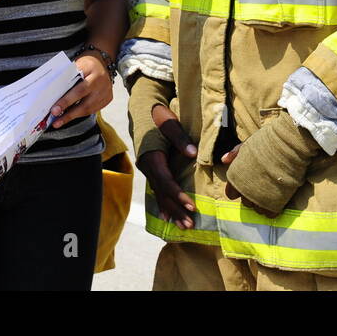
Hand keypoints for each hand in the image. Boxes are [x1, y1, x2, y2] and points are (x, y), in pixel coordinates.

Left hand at [51, 52, 113, 127]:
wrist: (102, 63)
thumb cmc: (85, 65)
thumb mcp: (76, 65)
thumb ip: (67, 78)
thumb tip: (52, 96)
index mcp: (92, 71)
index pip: (78, 89)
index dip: (66, 100)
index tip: (54, 109)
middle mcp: (101, 82)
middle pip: (85, 102)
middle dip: (68, 113)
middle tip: (55, 121)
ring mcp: (106, 91)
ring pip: (89, 109)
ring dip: (73, 116)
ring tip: (59, 122)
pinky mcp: (108, 98)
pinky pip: (93, 110)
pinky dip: (80, 114)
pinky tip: (70, 116)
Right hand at [135, 102, 197, 228]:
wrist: (143, 109)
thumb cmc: (158, 115)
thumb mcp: (169, 122)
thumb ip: (180, 138)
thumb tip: (193, 153)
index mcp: (152, 158)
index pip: (166, 182)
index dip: (178, 196)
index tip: (191, 207)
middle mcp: (147, 167)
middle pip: (162, 194)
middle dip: (176, 210)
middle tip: (190, 225)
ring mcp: (147, 170)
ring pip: (159, 195)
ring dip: (172, 211)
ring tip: (183, 226)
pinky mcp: (151, 170)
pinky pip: (157, 191)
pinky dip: (163, 204)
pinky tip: (166, 217)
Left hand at [221, 144, 278, 217]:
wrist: (288, 147)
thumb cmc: (266, 144)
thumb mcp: (248, 145)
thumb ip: (235, 153)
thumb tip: (224, 161)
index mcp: (236, 177)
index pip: (231, 194)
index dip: (237, 190)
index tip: (246, 184)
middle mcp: (246, 190)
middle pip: (245, 203)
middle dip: (251, 196)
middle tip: (260, 186)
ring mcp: (260, 198)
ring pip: (257, 209)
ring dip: (261, 203)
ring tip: (269, 193)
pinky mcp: (275, 203)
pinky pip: (270, 213)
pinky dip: (272, 209)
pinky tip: (276, 200)